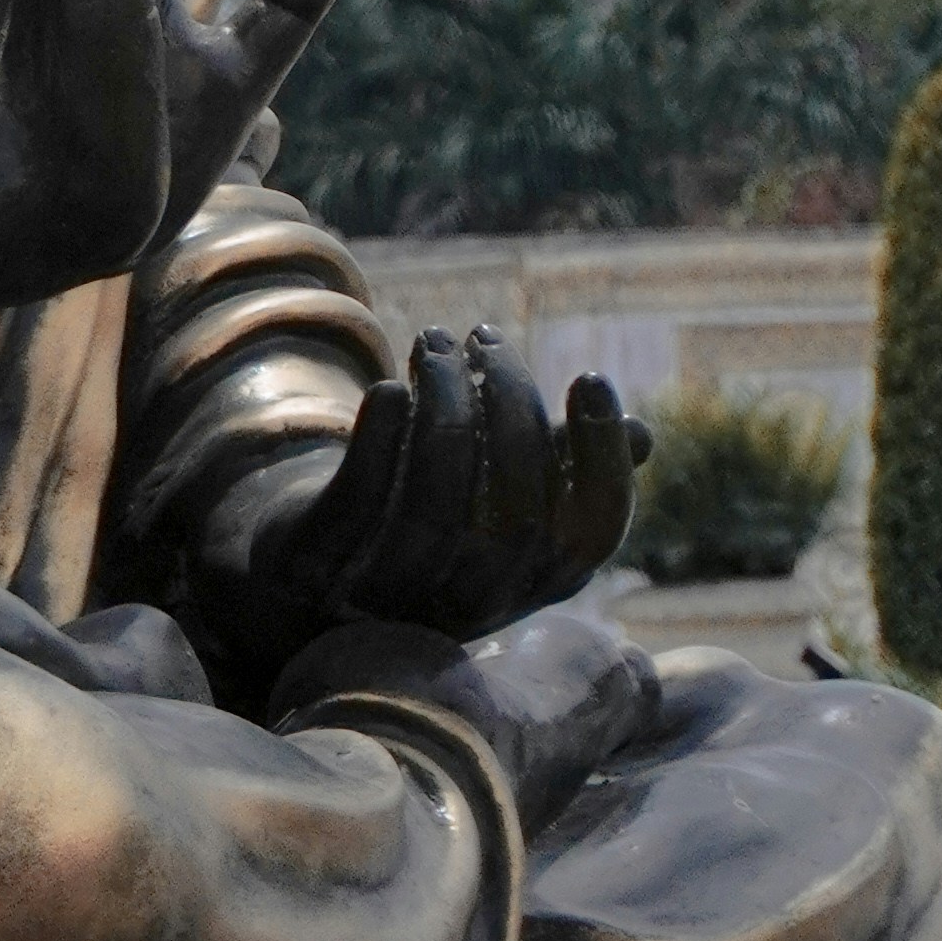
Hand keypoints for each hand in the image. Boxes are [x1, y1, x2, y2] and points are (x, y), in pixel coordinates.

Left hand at [248, 327, 642, 651]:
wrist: (295, 574)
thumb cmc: (416, 519)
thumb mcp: (494, 496)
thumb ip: (559, 468)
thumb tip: (646, 436)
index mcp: (525, 587)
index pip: (590, 536)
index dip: (601, 459)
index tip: (589, 376)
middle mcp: (468, 605)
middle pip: (516, 515)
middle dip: (511, 408)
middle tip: (483, 335)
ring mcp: (390, 598)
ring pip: (437, 510)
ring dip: (445, 408)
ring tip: (432, 340)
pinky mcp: (315, 570)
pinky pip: (356, 508)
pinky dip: (379, 441)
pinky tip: (390, 385)